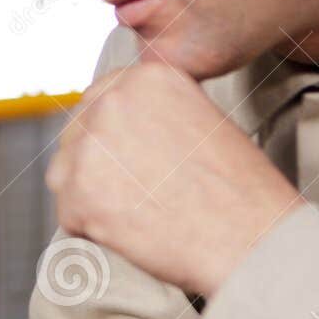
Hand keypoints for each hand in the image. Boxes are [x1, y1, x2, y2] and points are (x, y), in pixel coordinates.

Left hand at [46, 62, 304, 296]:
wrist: (254, 240)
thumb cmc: (239, 190)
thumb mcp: (201, 121)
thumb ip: (152, 114)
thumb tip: (112, 126)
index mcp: (145, 78)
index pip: (98, 100)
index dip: (108, 135)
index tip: (125, 158)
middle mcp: (112, 102)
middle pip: (77, 136)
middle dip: (96, 166)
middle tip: (134, 193)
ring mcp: (90, 148)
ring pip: (65, 172)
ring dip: (89, 195)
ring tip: (139, 212)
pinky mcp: (78, 194)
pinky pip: (69, 213)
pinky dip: (92, 229)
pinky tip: (133, 232)